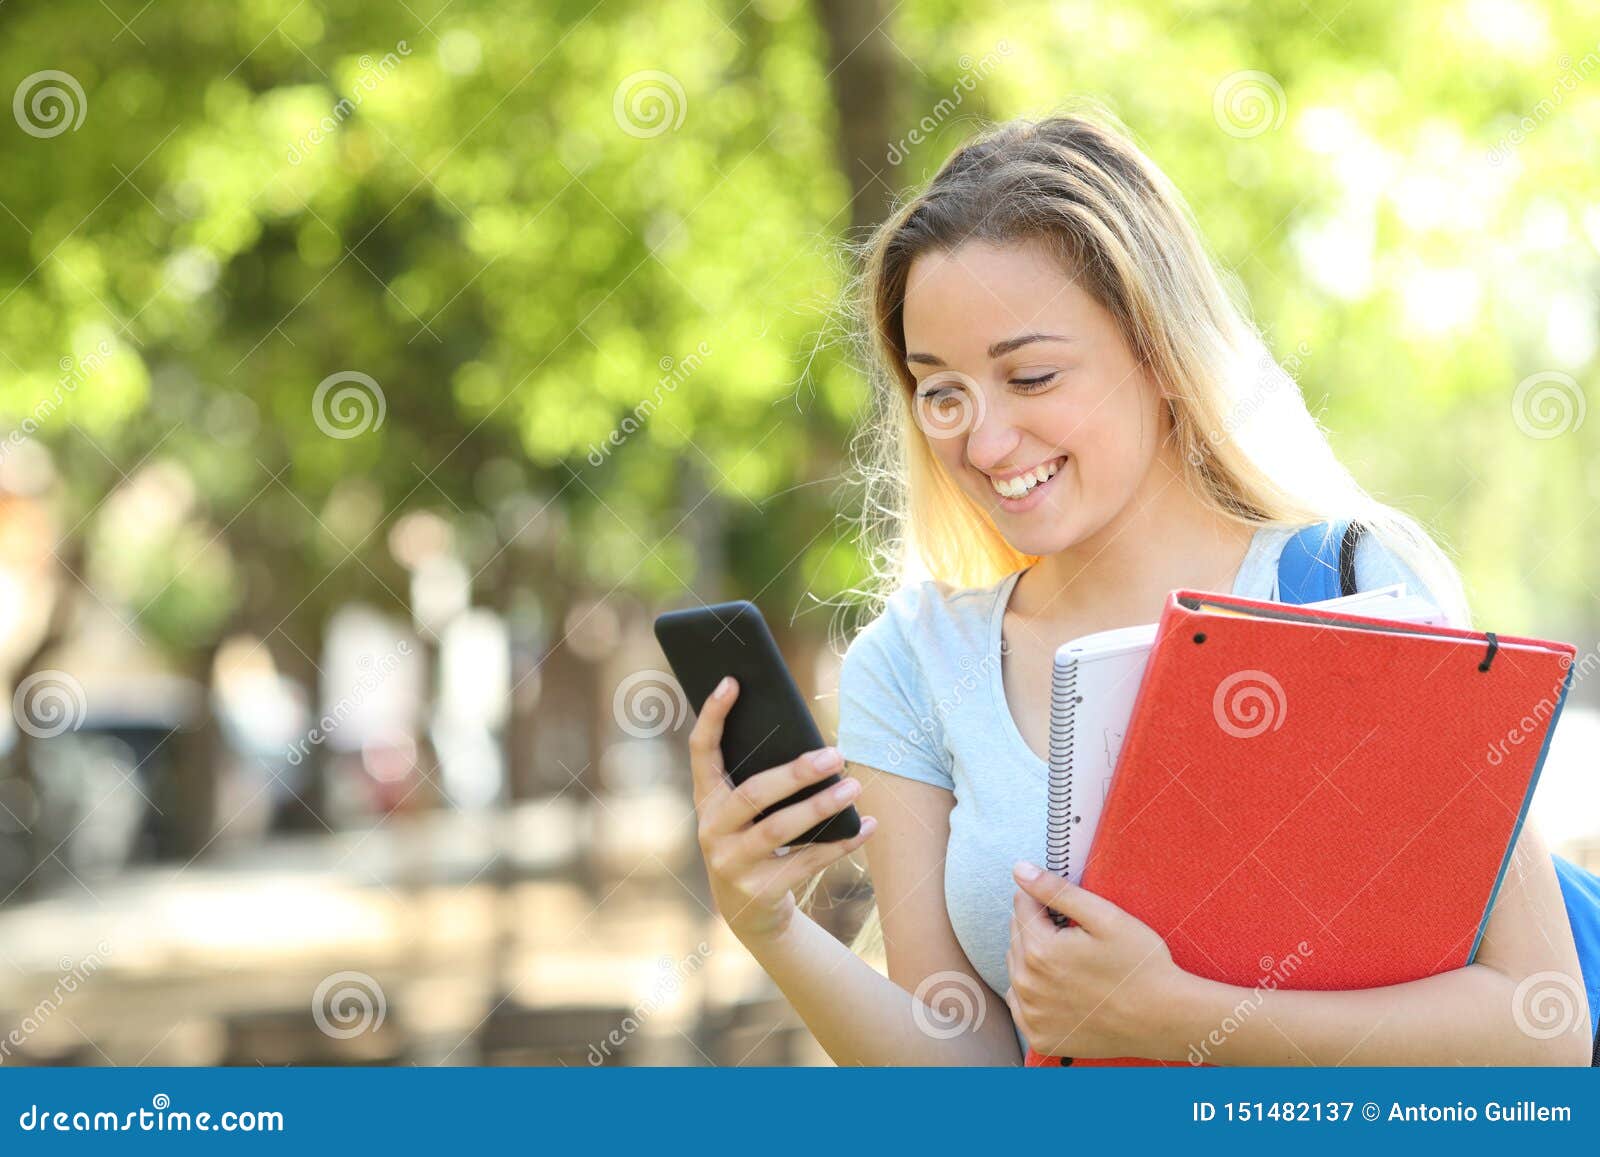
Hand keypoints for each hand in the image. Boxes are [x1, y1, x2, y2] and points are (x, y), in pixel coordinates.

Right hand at [688, 675, 877, 944]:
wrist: (747, 910)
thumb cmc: (754, 839)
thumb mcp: (745, 811)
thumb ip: (761, 777)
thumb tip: (812, 742)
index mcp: (706, 797)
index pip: (701, 750)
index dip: (713, 716)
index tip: (732, 681)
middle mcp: (712, 829)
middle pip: (753, 795)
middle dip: (795, 773)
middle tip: (835, 754)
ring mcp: (732, 862)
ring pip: (779, 830)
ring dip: (821, 807)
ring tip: (855, 787)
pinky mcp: (759, 891)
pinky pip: (806, 862)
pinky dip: (841, 843)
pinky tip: (867, 826)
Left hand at [1003, 861, 1191, 1060]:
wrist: (1164, 1019)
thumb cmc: (1140, 965)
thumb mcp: (1105, 917)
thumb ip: (1057, 891)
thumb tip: (1019, 870)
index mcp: (1040, 950)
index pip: (1022, 905)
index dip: (1047, 901)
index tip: (1071, 913)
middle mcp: (1027, 984)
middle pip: (1017, 935)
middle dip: (1040, 928)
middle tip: (1077, 938)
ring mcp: (1032, 1015)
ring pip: (1016, 968)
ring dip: (1034, 958)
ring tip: (1073, 963)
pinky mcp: (1040, 1037)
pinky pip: (1021, 1004)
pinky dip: (1034, 992)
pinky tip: (1061, 989)